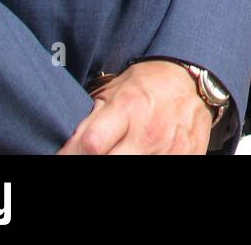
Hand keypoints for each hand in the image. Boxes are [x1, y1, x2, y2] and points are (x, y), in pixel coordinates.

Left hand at [58, 60, 211, 154]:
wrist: (188, 82)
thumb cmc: (146, 85)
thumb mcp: (113, 91)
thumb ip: (90, 120)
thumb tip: (66, 146)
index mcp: (128, 107)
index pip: (90, 144)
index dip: (70, 154)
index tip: (62, 156)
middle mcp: (150, 131)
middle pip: (109, 162)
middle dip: (93, 161)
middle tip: (92, 154)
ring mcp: (171, 148)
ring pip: (133, 167)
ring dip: (120, 160)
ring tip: (120, 149)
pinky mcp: (188, 156)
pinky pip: (160, 168)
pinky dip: (145, 161)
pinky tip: (139, 152)